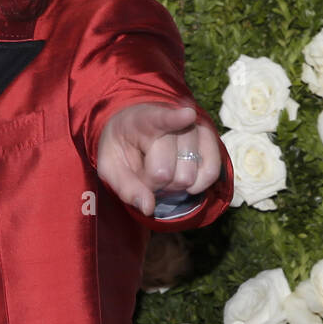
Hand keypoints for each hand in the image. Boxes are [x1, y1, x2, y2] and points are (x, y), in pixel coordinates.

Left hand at [97, 100, 222, 215]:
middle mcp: (175, 120)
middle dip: (151, 183)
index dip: (175, 118)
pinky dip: (195, 186)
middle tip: (146, 171)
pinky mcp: (211, 141)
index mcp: (143, 120)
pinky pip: (210, 173)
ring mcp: (196, 129)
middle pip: (164, 172)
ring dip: (171, 185)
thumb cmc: (123, 149)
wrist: (138, 133)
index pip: (160, 119)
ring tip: (163, 169)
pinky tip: (182, 179)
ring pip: (186, 177)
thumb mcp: (111, 167)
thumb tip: (148, 208)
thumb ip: (126, 187)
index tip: (188, 115)